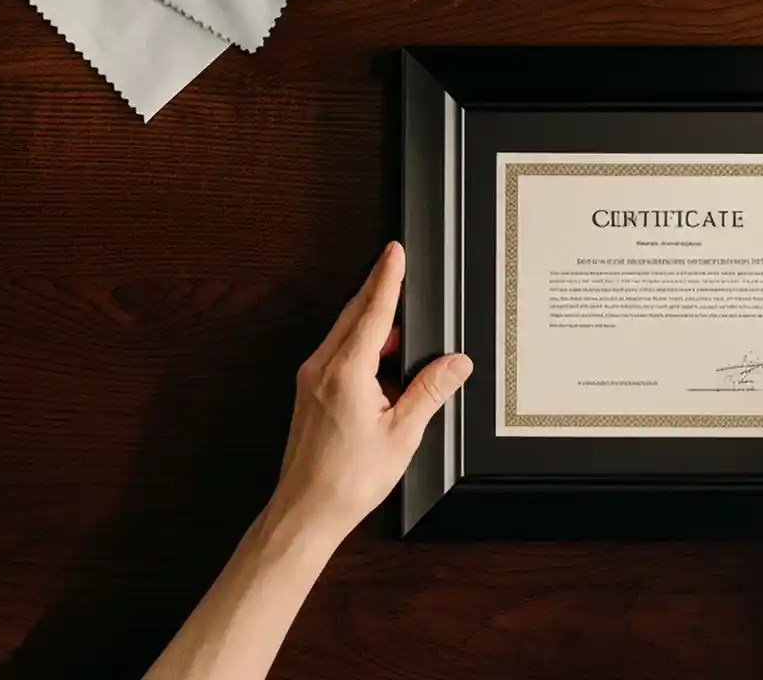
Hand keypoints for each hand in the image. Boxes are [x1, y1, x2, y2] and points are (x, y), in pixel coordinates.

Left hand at [273, 242, 472, 539]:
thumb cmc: (347, 479)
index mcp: (345, 372)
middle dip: (380, 293)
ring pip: (345, 335)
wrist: (306, 510)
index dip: (387, 278)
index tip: (395, 251)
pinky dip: (362, 350)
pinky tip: (383, 369)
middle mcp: (321, 368)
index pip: (372, 311)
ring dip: (373, 326)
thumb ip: (430, 391)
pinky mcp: (309, 393)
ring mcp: (311, 380)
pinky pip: (337, 355)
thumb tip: (456, 364)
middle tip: (399, 272)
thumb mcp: (403, 433)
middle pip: (354, 315)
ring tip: (404, 340)